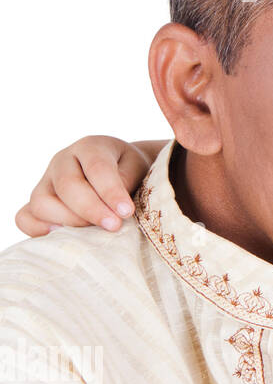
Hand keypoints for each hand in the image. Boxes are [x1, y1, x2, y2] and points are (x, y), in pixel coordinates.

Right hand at [14, 136, 153, 236]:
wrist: (120, 169)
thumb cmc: (130, 169)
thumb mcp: (137, 168)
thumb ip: (127, 182)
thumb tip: (114, 206)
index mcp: (90, 147)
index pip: (97, 167)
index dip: (110, 191)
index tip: (126, 212)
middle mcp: (63, 161)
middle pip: (67, 186)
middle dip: (91, 209)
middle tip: (114, 225)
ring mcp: (46, 181)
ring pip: (42, 203)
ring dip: (69, 221)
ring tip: (94, 232)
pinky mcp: (37, 201)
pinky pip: (24, 217)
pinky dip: (39, 230)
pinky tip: (65, 236)